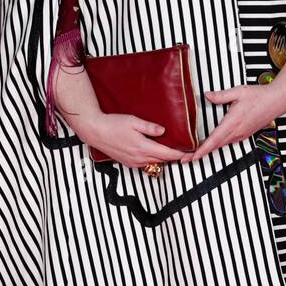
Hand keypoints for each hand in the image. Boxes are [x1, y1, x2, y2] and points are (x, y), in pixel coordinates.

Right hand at [67, 109, 189, 168]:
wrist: (95, 131)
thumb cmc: (113, 124)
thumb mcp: (133, 121)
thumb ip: (149, 127)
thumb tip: (163, 131)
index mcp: (142, 147)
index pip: (166, 154)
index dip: (180, 154)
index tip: (190, 152)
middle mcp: (138, 158)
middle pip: (163, 160)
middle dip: (175, 157)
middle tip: (186, 152)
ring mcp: (133, 162)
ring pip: (154, 163)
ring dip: (164, 158)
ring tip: (173, 151)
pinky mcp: (128, 163)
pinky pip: (146, 164)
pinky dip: (154, 159)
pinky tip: (156, 152)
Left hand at [182, 84, 285, 162]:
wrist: (276, 101)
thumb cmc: (259, 96)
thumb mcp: (238, 92)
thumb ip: (221, 95)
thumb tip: (206, 95)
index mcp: (232, 122)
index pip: (214, 140)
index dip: (202, 150)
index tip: (192, 157)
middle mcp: (236, 132)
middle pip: (214, 147)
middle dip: (199, 154)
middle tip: (184, 159)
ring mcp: (241, 135)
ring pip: (220, 145)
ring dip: (207, 150)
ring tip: (193, 154)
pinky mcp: (243, 134)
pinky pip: (227, 142)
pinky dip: (216, 145)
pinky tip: (210, 144)